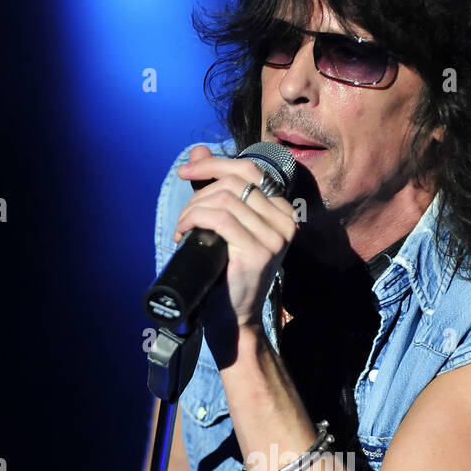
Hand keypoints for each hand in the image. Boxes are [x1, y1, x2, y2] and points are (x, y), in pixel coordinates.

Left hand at [174, 145, 296, 343]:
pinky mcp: (259, 251)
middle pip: (234, 180)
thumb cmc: (228, 274)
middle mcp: (285, 221)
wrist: (234, 319)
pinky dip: (195, 220)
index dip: (214, 163)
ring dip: (193, 209)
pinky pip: (220, 219)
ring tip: (184, 229)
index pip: (249, 168)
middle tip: (185, 218)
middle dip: (199, 192)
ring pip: (224, 198)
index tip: (185, 171)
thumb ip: (216, 189)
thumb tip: (197, 152)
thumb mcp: (225, 226)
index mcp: (283, 211)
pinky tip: (185, 234)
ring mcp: (275, 236)